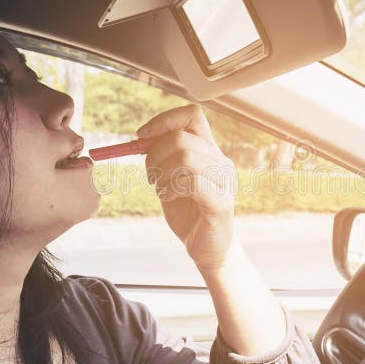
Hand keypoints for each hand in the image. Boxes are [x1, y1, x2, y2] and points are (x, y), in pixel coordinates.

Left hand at [137, 105, 238, 270]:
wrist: (208, 248)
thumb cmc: (189, 212)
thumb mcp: (170, 178)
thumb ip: (162, 156)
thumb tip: (140, 137)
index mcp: (210, 150)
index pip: (192, 115)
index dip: (164, 120)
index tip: (141, 137)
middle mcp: (221, 161)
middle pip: (181, 138)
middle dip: (154, 155)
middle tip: (150, 176)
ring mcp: (224, 182)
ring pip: (187, 158)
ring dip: (162, 174)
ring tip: (160, 190)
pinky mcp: (221, 203)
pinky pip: (192, 182)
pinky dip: (171, 188)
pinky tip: (168, 197)